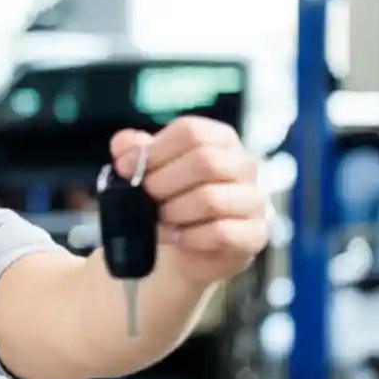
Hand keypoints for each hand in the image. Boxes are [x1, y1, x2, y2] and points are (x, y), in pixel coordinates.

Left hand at [111, 116, 268, 286]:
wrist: (182, 247)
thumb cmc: (167, 199)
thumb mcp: (147, 170)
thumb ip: (133, 150)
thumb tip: (123, 145)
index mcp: (219, 140)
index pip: (191, 131)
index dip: (153, 150)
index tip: (125, 168)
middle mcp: (243, 165)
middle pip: (205, 162)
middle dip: (162, 183)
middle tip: (144, 197)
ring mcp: (254, 200)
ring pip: (210, 199)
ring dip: (173, 212)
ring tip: (157, 220)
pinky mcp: (254, 234)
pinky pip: (222, 232)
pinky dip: (189, 236)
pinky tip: (175, 236)